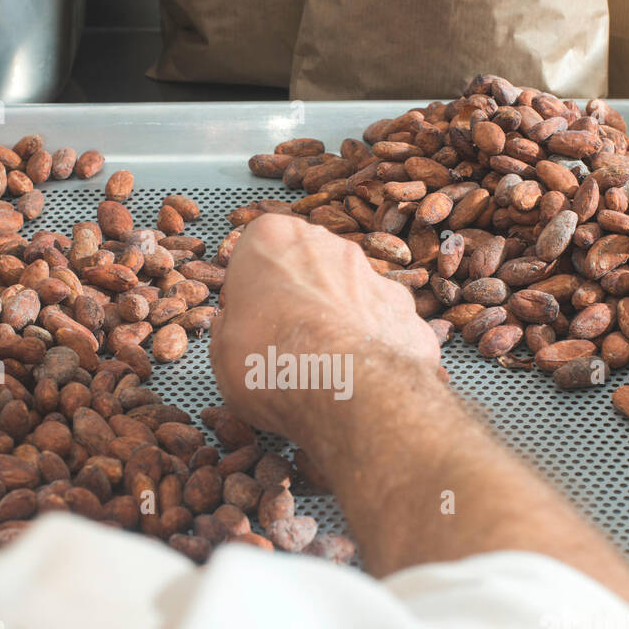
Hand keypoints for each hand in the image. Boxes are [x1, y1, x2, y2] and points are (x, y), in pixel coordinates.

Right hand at [209, 214, 440, 447]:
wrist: (346, 389)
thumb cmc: (273, 362)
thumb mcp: (222, 350)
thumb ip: (234, 325)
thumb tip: (242, 328)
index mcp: (273, 239)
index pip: (257, 250)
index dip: (252, 288)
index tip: (249, 318)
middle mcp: (328, 244)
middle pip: (309, 266)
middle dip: (301, 297)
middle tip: (286, 343)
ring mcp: (374, 274)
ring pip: (350, 292)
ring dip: (339, 319)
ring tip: (325, 367)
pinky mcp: (406, 309)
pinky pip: (383, 323)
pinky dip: (374, 345)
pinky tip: (361, 376)